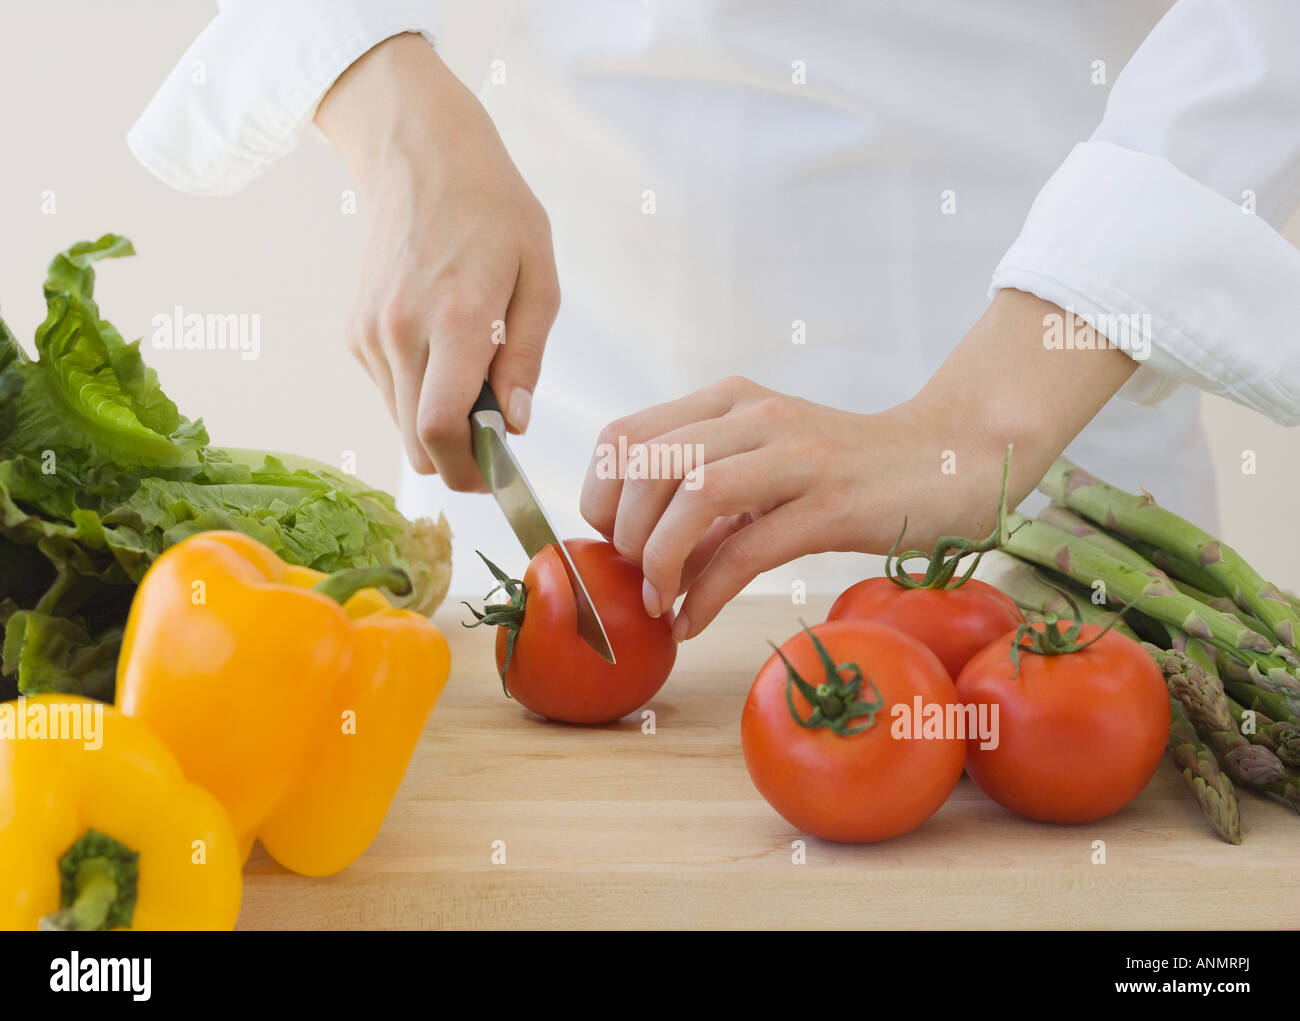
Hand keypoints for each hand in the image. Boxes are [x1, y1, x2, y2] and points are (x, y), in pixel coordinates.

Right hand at [315, 34, 558, 489]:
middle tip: (493, 447)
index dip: (468, 470)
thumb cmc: (492, 208)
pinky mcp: (355, 333)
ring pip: (400, 423)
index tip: (496, 478)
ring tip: (475, 385)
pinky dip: (418, 396)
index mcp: (454, 320)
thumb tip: (515, 425)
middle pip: (417, 442)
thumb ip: (526, 358)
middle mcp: (400, 333)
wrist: (419, 156)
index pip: (441, 428)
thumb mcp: (539, 277)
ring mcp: (370, 335)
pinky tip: (445, 358)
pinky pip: (388, 393)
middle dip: (457, 460)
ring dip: (437, 426)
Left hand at [580, 290, 1139, 638]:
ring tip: (661, 600)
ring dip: (660, 561)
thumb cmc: (847, 473)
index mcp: (727, 401)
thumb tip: (647, 564)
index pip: (623, 436)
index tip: (613, 541)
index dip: (599, 496)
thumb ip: (708, 503)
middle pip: (645, 465)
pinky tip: (693, 622)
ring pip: (690, 497)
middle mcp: (753, 415)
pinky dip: (706, 594)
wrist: (948, 461)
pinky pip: (746, 550)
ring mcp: (793, 456)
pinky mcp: (830, 503)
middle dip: (624, 534)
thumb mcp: (765, 471)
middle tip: (640, 578)